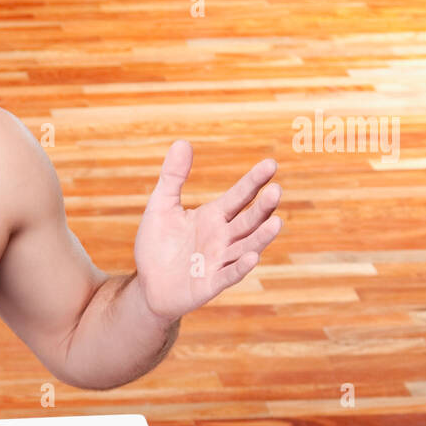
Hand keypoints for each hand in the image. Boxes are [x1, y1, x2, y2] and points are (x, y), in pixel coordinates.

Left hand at [132, 140, 282, 321]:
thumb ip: (172, 177)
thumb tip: (182, 142)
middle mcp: (223, 238)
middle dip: (262, 207)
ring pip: (246, 247)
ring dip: (261, 237)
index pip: (240, 196)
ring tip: (276, 222)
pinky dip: (240, 267)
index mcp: (214, 216)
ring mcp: (219, 261)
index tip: (271, 164)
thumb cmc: (157, 245)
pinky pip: (228, 275)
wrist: (148, 284)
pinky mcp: (210, 284)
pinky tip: (252, 256)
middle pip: (248, 220)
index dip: (254, 181)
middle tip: (276, 190)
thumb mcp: (161, 206)